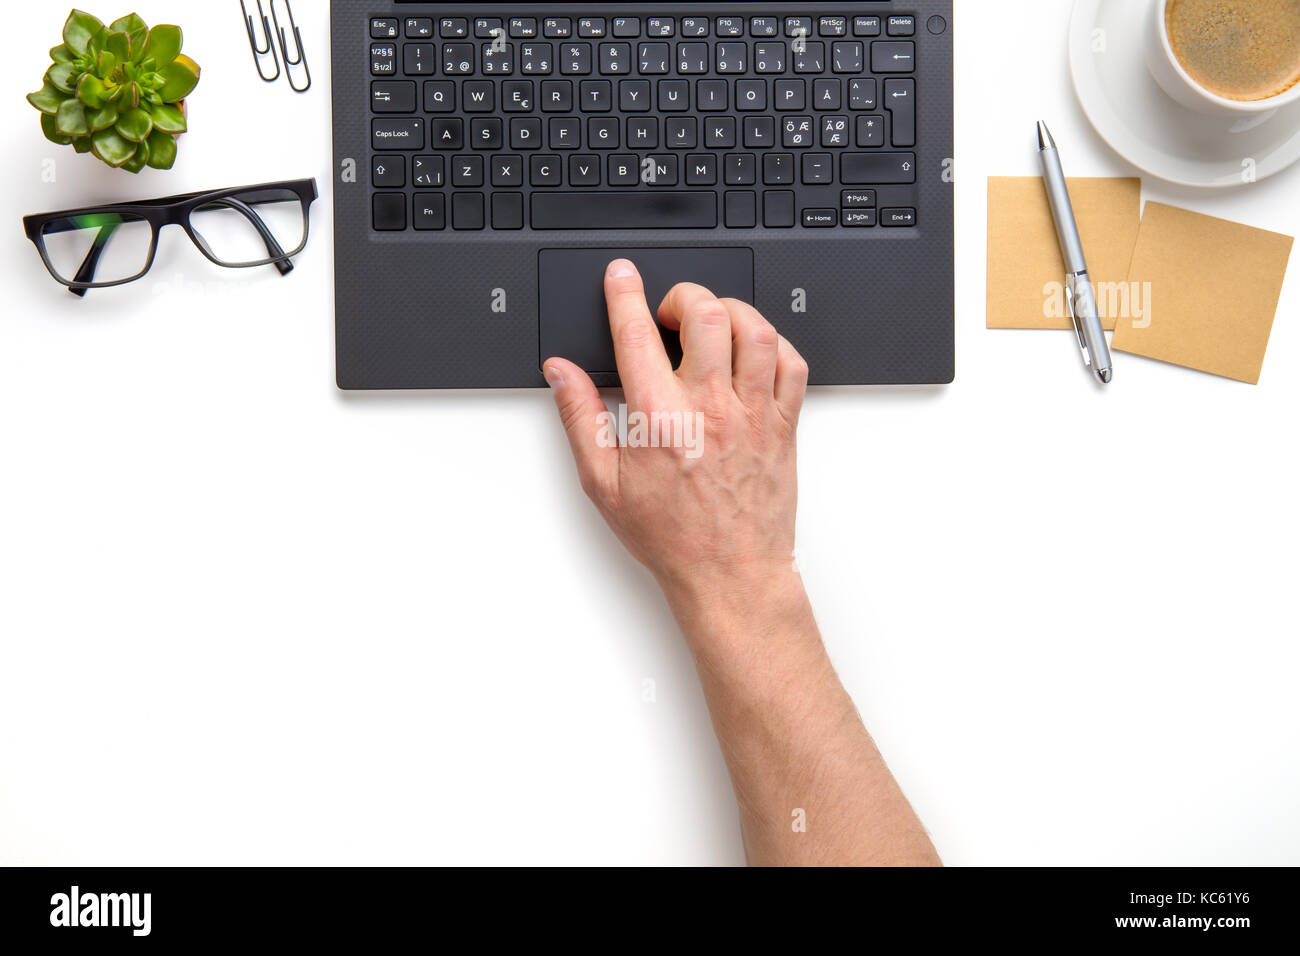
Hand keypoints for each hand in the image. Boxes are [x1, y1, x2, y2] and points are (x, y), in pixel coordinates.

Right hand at [543, 258, 808, 605]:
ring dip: (731, 312)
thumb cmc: (672, 536)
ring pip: (756, 330)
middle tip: (669, 312)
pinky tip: (750, 355)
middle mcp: (712, 410)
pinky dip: (774, 345)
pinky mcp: (784, 426)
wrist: (731, 575)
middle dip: (683, 296)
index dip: (624, 294)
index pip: (638, 335)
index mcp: (662, 420)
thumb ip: (580, 418)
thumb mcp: (604, 483)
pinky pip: (792, 364)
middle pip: (707, 315)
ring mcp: (754, 415)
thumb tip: (561, 374)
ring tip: (711, 325)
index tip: (621, 277)